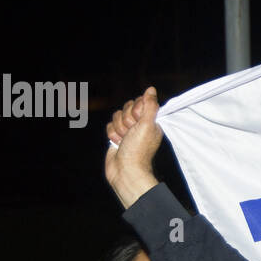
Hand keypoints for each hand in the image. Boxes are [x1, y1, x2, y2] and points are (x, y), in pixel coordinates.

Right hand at [104, 87, 163, 207]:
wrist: (125, 170)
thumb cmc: (139, 150)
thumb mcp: (148, 124)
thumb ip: (150, 105)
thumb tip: (151, 89)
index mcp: (151, 121)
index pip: (140, 102)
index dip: (136, 110)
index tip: (138, 121)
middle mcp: (140, 124)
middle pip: (127, 108)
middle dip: (126, 120)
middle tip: (131, 133)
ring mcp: (128, 131)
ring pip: (116, 116)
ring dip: (119, 128)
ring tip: (124, 140)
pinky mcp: (117, 136)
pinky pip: (109, 125)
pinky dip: (112, 134)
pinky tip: (118, 144)